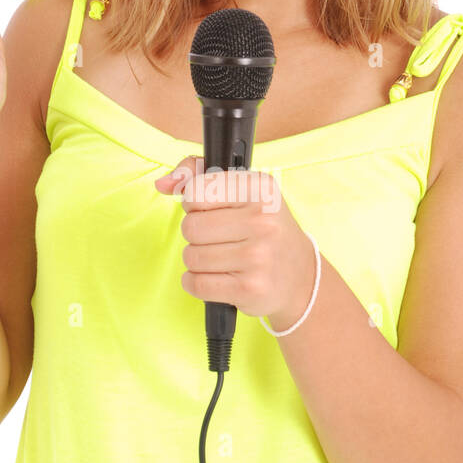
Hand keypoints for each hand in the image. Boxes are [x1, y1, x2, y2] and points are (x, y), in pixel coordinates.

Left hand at [154, 156, 315, 324]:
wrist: (300, 277)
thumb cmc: (263, 228)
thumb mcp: (243, 189)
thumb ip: (197, 174)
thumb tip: (162, 184)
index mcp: (261, 189)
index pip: (197, 191)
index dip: (195, 203)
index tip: (210, 210)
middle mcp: (263, 221)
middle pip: (190, 227)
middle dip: (195, 235)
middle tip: (218, 238)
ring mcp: (258, 257)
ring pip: (191, 256)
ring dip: (197, 260)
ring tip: (222, 258)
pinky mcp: (249, 288)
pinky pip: (196, 283)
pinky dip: (196, 282)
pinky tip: (216, 277)